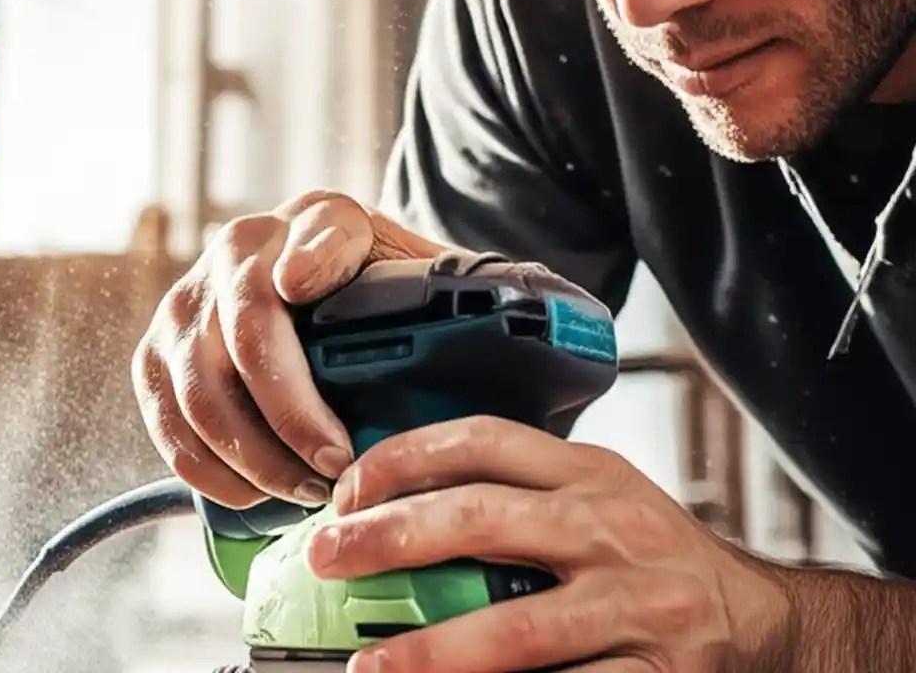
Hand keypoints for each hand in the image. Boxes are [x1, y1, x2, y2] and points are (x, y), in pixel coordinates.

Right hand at [131, 190, 454, 507]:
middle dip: (292, 415)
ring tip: (305, 492)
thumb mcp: (415, 277)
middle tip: (338, 469)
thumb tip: (457, 320)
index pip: (314, 238)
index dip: (309, 260)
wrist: (318, 295)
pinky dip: (208, 471)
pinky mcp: (155, 355)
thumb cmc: (378, 300)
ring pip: (200, 391)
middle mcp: (237, 248)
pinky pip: (167, 422)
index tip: (303, 288)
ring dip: (254, 457)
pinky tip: (254, 495)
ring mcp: (186, 303)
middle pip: (248, 334)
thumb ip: (429, 287)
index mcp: (314, 217)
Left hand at [305, 416, 794, 672]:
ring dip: (433, 651)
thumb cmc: (653, 558)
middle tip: (328, 558)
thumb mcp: (597, 499)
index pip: (482, 440)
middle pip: (483, 518)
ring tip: (370, 667)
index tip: (346, 491)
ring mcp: (636, 605)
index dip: (402, 458)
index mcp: (590, 473)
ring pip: (518, 628)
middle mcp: (612, 528)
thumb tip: (396, 510)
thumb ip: (518, 496)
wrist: (761, 621)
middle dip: (391, 538)